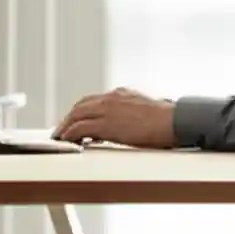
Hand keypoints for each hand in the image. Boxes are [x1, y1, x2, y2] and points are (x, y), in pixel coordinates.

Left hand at [52, 87, 176, 148]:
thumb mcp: (146, 111)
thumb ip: (133, 114)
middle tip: (62, 128)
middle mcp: (112, 97)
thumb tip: (130, 125)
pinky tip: (66, 139)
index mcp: (122, 94)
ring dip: (65, 125)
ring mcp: (108, 109)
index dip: (81, 110)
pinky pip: (81, 127)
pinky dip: (70, 133)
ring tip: (60, 136)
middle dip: (69, 117)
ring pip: (77, 114)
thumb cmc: (168, 121)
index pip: (94, 100)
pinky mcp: (107, 123)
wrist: (175, 122)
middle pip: (81, 105)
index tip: (75, 120)